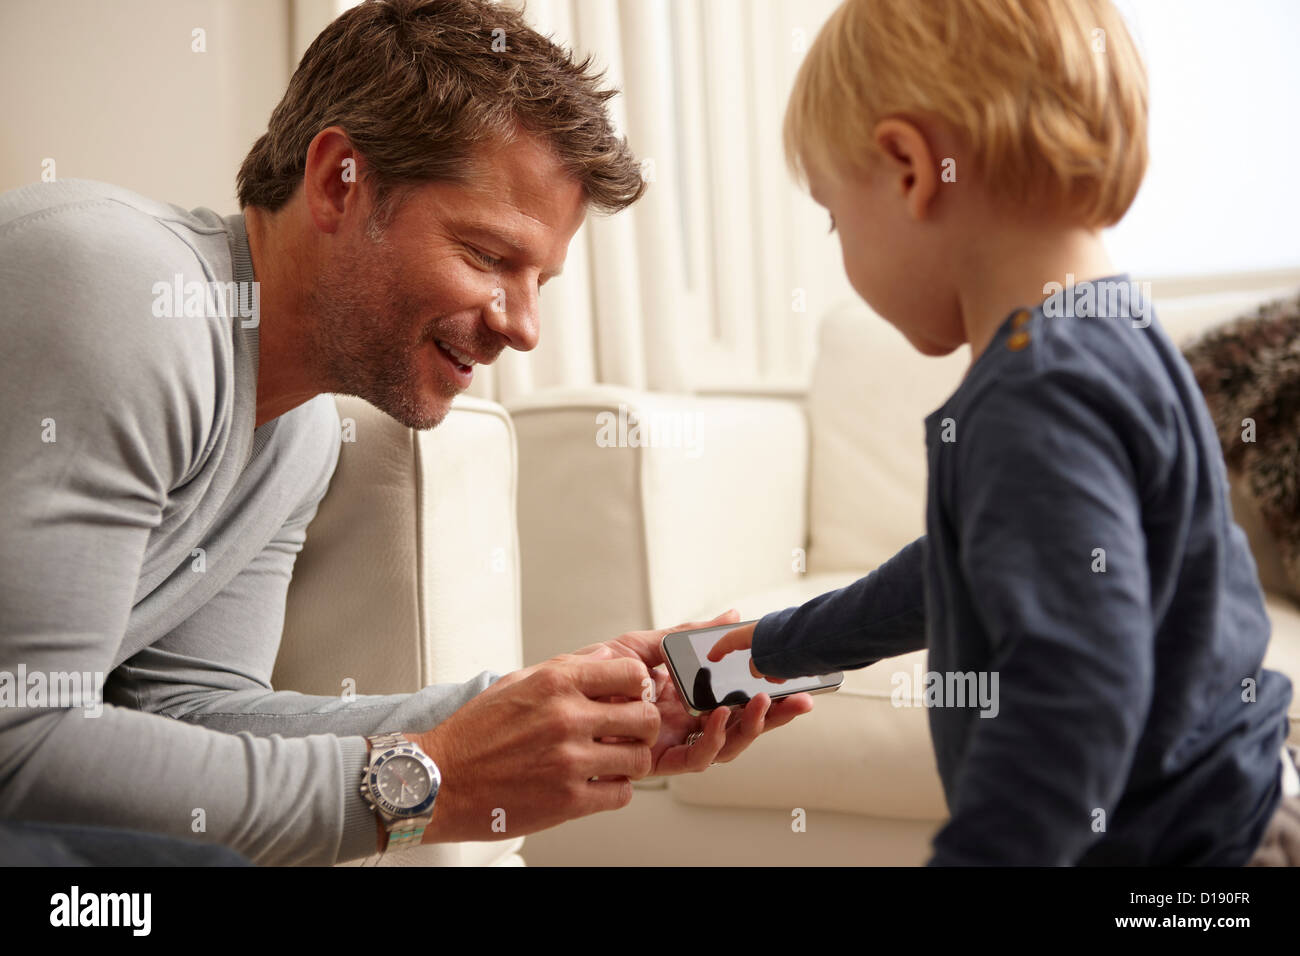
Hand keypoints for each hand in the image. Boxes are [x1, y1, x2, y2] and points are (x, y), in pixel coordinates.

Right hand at [411, 651, 658, 842]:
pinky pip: (621, 794)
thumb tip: (608, 657)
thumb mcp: (518, 682)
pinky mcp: (568, 801)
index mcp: (556, 683)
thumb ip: (568, 667)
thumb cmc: (474, 732)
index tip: (630, 699)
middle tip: (629, 734)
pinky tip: (597, 784)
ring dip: (630, 762)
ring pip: (639, 759)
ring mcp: (569, 761)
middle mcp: (566, 718)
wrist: (439, 780)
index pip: (631, 675)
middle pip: (645, 718)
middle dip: (643, 727)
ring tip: (612, 761)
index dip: (638, 689)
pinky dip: (614, 790)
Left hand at [573, 610, 812, 774]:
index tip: (795, 683)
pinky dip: (711, 740)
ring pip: (723, 746)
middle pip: (738, 725)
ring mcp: (670, 743)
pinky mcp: (654, 761)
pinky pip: (692, 758)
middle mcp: (682, 723)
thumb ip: (685, 636)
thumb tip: (729, 617)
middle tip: (801, 701)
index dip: (767, 695)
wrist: (547, 697)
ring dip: (748, 728)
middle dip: (773, 716)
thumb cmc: (588, 672)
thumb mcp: (640, 644)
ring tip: (761, 705)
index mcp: (684, 696)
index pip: (735, 699)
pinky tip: (719, 718)